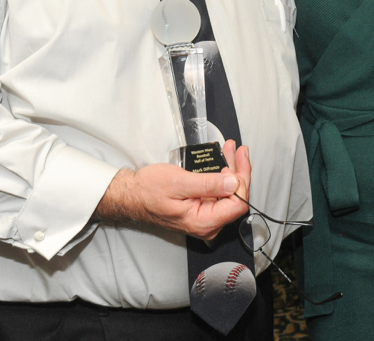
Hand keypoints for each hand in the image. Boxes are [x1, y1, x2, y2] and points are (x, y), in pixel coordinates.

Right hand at [94, 140, 250, 240]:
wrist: (131, 195)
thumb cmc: (149, 190)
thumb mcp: (179, 183)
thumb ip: (208, 184)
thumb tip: (234, 183)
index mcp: (203, 222)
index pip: (237, 204)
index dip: (242, 180)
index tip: (240, 158)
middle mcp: (207, 224)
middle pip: (235, 198)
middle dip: (239, 171)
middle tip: (237, 149)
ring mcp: (204, 218)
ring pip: (228, 194)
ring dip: (231, 170)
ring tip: (230, 149)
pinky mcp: (201, 210)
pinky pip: (218, 193)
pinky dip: (221, 175)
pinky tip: (222, 161)